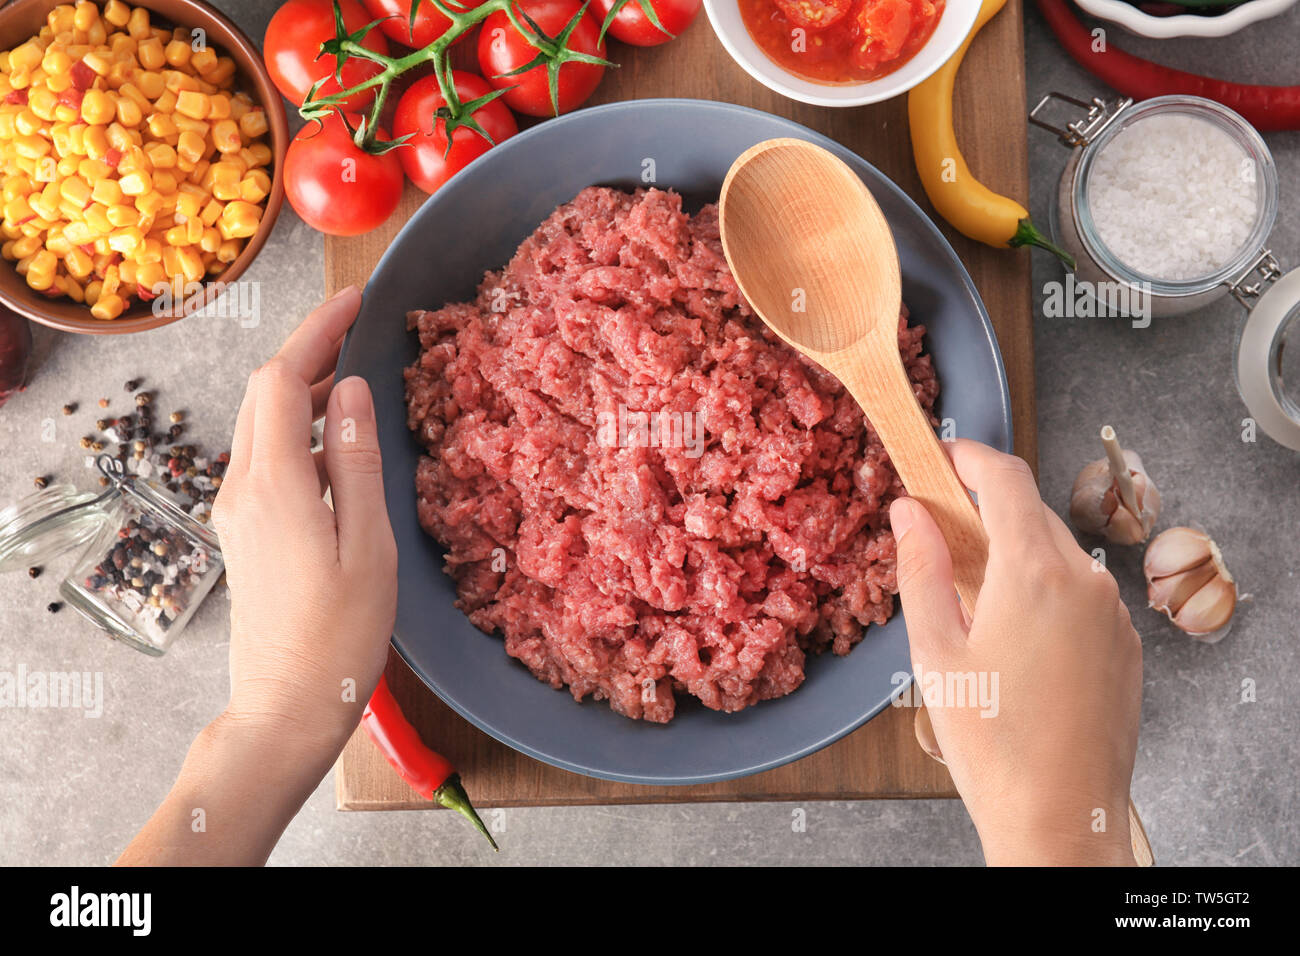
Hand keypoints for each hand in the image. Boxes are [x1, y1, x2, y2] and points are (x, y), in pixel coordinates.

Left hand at [212, 285, 396, 757]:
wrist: (287, 703)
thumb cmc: (339, 635)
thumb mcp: (368, 545)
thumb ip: (358, 463)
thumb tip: (354, 393)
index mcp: (274, 485)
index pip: (283, 379)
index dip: (317, 331)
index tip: (355, 301)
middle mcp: (243, 488)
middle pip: (264, 391)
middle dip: (307, 348)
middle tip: (357, 325)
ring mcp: (238, 509)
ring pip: (262, 420)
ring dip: (302, 386)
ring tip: (354, 372)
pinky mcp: (245, 528)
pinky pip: (266, 455)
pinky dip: (298, 426)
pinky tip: (337, 437)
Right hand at [889, 440, 1141, 865]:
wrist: (1062, 817)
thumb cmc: (991, 742)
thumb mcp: (934, 651)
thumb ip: (919, 569)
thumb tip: (907, 511)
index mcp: (1032, 572)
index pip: (1006, 478)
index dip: (971, 455)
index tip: (943, 453)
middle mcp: (1084, 580)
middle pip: (1031, 514)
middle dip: (986, 510)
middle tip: (940, 531)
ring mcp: (1112, 613)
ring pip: (1058, 555)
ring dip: (1016, 554)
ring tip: (972, 599)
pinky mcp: (1125, 645)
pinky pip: (1082, 594)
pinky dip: (1046, 591)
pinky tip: (1015, 637)